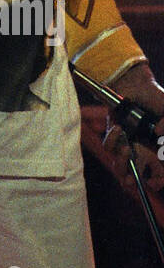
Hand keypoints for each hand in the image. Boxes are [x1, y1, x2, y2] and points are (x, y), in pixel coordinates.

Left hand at [102, 64, 163, 197]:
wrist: (138, 84)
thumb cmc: (156, 99)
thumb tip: (160, 135)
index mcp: (157, 150)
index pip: (158, 174)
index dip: (158, 181)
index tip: (153, 183)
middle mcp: (142, 151)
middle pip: (137, 175)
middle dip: (133, 181)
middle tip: (132, 181)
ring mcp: (127, 144)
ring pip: (120, 165)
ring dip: (122, 163)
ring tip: (127, 149)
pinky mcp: (113, 135)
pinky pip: (109, 146)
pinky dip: (114, 139)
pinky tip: (119, 128)